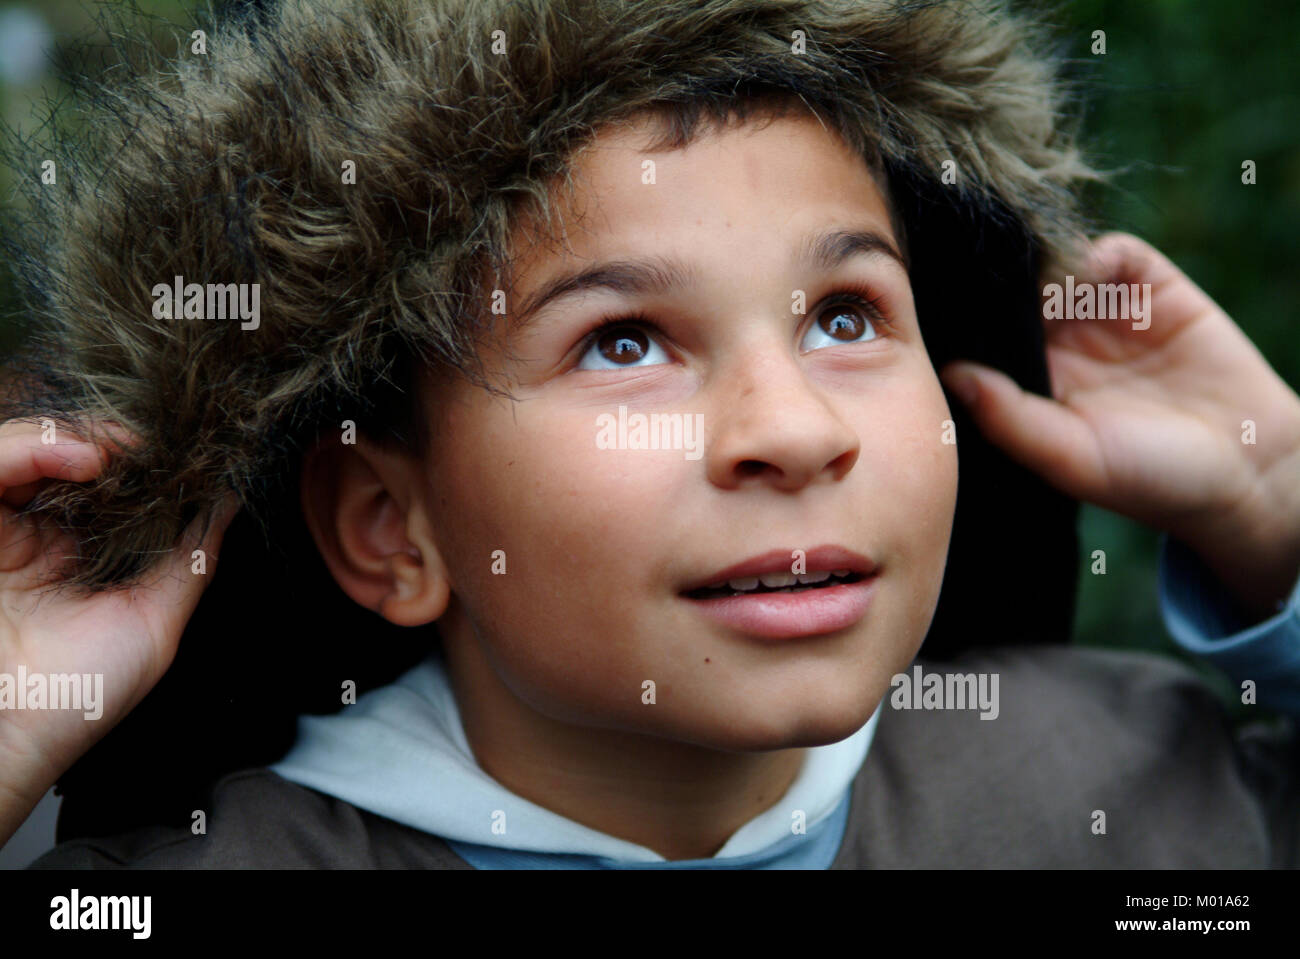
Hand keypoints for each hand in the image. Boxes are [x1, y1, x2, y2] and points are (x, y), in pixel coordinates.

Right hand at [0, 419, 238, 846]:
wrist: (16, 733)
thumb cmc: (83, 692)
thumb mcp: (157, 618)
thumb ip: (191, 556)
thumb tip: (227, 500)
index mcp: (86, 552)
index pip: (117, 482)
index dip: (148, 459)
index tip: (185, 451)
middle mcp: (43, 532)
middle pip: (75, 453)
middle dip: (118, 439)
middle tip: (152, 443)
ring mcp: (5, 527)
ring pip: (34, 444)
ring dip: (81, 434)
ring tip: (115, 452)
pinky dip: (34, 446)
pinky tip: (83, 457)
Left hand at [940, 232, 1299, 620]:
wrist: (1249, 468)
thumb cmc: (1150, 479)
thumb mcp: (1071, 459)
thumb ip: (1011, 419)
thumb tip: (951, 375)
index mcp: (1029, 384)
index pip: (981, 340)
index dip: (963, 323)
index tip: (939, 308)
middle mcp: (1059, 344)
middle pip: (1011, 295)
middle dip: (993, 283)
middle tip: (970, 273)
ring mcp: (1104, 314)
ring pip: (1053, 267)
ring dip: (1039, 263)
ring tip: (1028, 274)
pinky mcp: (1151, 288)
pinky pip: (1112, 253)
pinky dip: (1093, 252)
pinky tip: (1084, 273)